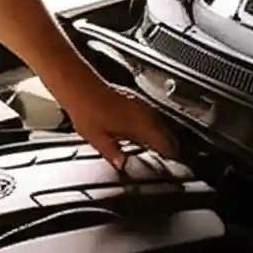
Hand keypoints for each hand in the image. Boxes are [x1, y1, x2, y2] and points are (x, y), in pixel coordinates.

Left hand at [60, 83, 176, 169]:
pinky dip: (151, 124)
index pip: (164, 144)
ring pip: (158, 122)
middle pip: (165, 132)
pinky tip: (142, 129)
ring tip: (160, 147)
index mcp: (139, 125)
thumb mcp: (98, 139)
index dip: (170, 157)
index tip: (173, 165)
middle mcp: (142, 113)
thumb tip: (122, 166)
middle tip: (170, 158)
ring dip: (161, 135)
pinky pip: (148, 114)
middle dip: (169, 146)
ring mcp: (137, 104)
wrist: (79, 87)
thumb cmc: (86, 110)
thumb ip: (113, 155)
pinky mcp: (130, 98)